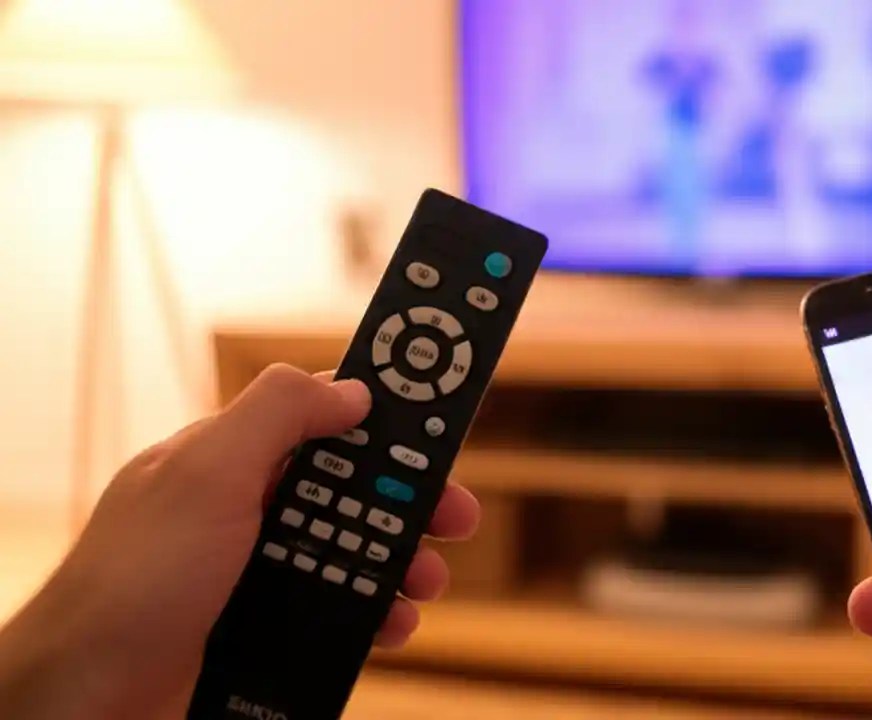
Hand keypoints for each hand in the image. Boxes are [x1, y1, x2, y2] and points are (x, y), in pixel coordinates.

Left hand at [0, 365, 480, 719]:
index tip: (438, 427)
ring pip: (356, 552)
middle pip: (355, 490)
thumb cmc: (130, 582)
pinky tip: (391, 622)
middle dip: (409, 501)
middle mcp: (250, 509)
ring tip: (424, 581)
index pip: (324, 419)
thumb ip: (276, 415)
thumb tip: (349, 389)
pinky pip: (342, 609)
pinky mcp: (269, 622)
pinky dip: (376, 613)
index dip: (384, 419)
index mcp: (235, 459)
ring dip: (401, 563)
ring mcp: (260, 568)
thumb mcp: (206, 473)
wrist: (91, 695)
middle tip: (454, 516)